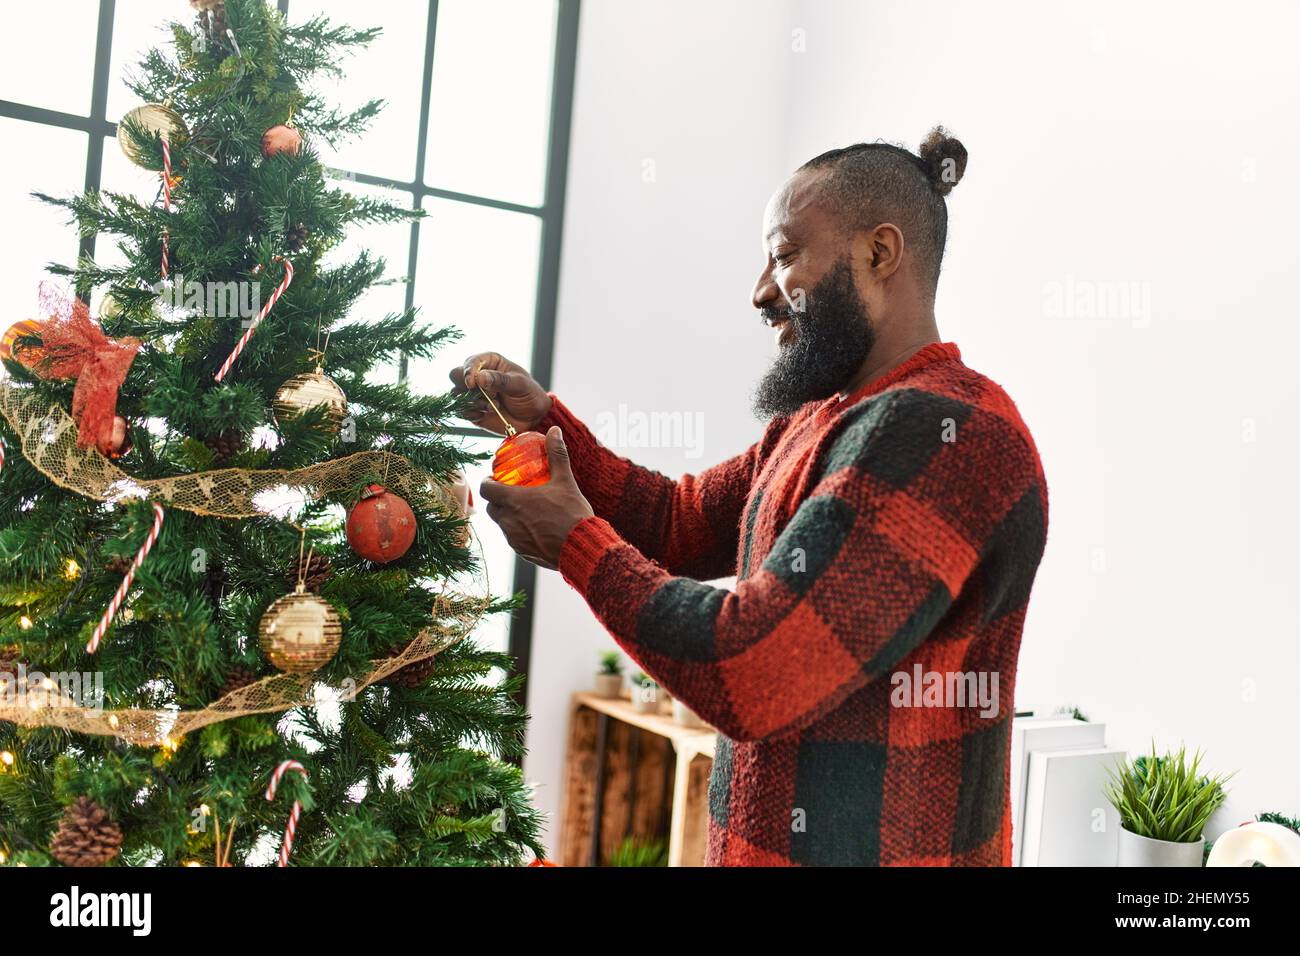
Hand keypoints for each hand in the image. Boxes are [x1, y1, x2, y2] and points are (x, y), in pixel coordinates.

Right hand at [449, 352, 552, 435]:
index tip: (472, 383)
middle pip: (455, 375)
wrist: (534, 418)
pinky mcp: (473, 410)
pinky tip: (485, 413)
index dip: (468, 371)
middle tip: (482, 394)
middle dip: (465, 385)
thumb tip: (479, 377)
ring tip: (491, 406)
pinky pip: (461, 410)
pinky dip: (471, 413)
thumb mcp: (519, 384)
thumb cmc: (529, 395)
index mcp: (490, 362)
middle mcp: (478, 376)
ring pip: (456, 394)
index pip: (470, 362)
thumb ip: (500, 380)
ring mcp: (474, 393)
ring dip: (471, 401)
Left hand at [479, 426, 593, 569]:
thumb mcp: (565, 480)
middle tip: (509, 492)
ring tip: (524, 509)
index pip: (486, 489)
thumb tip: (554, 431)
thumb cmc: (572, 514)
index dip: (487, 482)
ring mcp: (514, 539)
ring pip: (502, 525)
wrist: (582, 548)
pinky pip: (514, 539)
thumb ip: (556, 454)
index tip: (494, 479)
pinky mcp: (522, 552)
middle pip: (491, 508)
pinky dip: (519, 531)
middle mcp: (508, 521)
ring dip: (507, 516)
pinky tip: (535, 527)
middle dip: (496, 499)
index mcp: (514, 501)